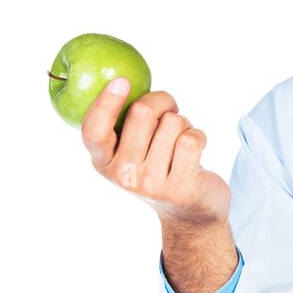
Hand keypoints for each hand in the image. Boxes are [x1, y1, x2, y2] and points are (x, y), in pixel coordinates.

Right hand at [81, 81, 229, 227]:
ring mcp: (151, 184)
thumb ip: (125, 124)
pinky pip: (192, 139)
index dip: (105, 103)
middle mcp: (123, 175)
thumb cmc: (159, 167)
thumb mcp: (132, 152)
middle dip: (162, 100)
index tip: (122, 81)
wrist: (189, 213)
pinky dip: (199, 135)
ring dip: (183, 122)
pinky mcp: (180, 187)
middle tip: (169, 108)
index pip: (93, 131)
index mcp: (104, 162)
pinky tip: (196, 150)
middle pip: (141, 113)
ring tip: (181, 141)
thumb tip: (123, 79)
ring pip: (172, 122)